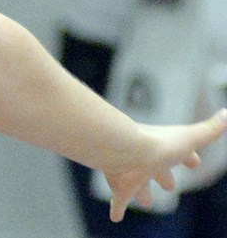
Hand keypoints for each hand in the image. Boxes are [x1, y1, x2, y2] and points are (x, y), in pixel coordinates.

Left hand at [102, 109, 226, 220]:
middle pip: (158, 171)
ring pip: (138, 186)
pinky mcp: (120, 186)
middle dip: (164, 178)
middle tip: (168, 186)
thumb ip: (210, 130)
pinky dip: (118, 209)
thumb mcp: (191, 138)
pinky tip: (116, 217)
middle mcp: (148, 162)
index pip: (181, 154)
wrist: (124, 149)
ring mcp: (132, 174)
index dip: (189, 158)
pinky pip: (119, 201)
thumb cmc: (159, 144)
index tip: (194, 162)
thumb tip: (226, 114)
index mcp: (167, 151)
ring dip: (142, 193)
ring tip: (146, 201)